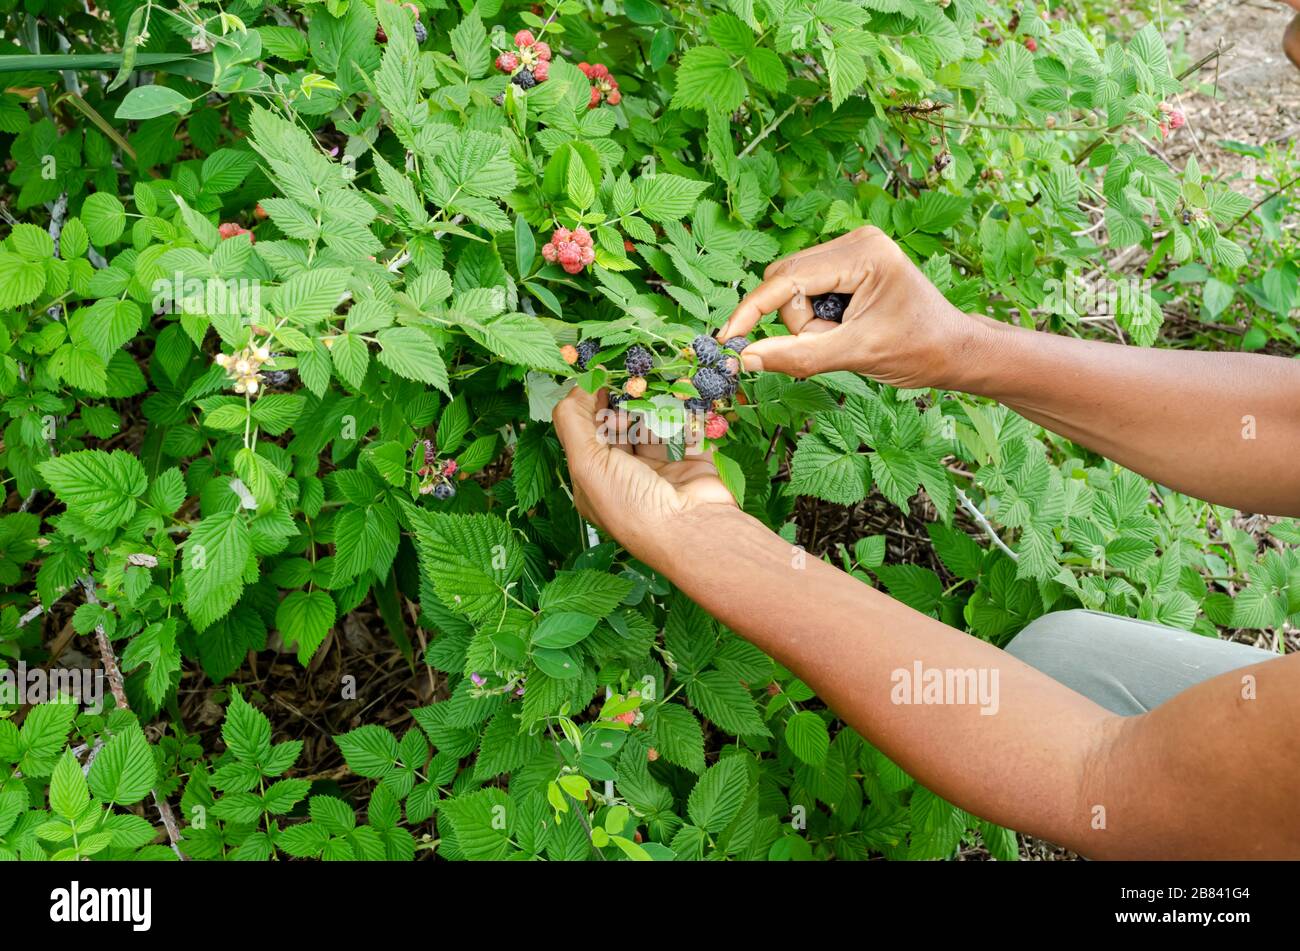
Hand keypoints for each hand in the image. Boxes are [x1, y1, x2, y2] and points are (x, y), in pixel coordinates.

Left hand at [551, 387, 736, 559]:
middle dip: (621, 400)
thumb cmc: (631, 503)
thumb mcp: (587, 464)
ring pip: (651, 423)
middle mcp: (626, 474)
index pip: (586, 433)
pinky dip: (680, 410)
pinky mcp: (690, 458)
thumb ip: (573, 422)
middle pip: (618, 426)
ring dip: (650, 403)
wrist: (692, 528)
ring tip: (650, 382)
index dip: (589, 404)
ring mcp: (660, 466)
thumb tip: (576, 386)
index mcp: (595, 480)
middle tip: (627, 376)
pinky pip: (682, 426)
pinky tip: (675, 395)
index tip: (598, 375)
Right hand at [717, 226, 983, 388]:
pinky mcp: (850, 264)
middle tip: (831, 345)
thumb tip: (747, 357)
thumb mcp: (856, 355)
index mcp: (863, 252)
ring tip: (846, 338)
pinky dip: (817, 319)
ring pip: (794, 289)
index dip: (754, 310)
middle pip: (787, 282)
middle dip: (798, 322)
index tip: (727, 338)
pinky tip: (845, 328)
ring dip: (808, 323)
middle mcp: (855, 240)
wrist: (955, 351)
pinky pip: (809, 291)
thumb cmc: (919, 350)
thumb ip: (799, 355)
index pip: (789, 279)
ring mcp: (853, 250)